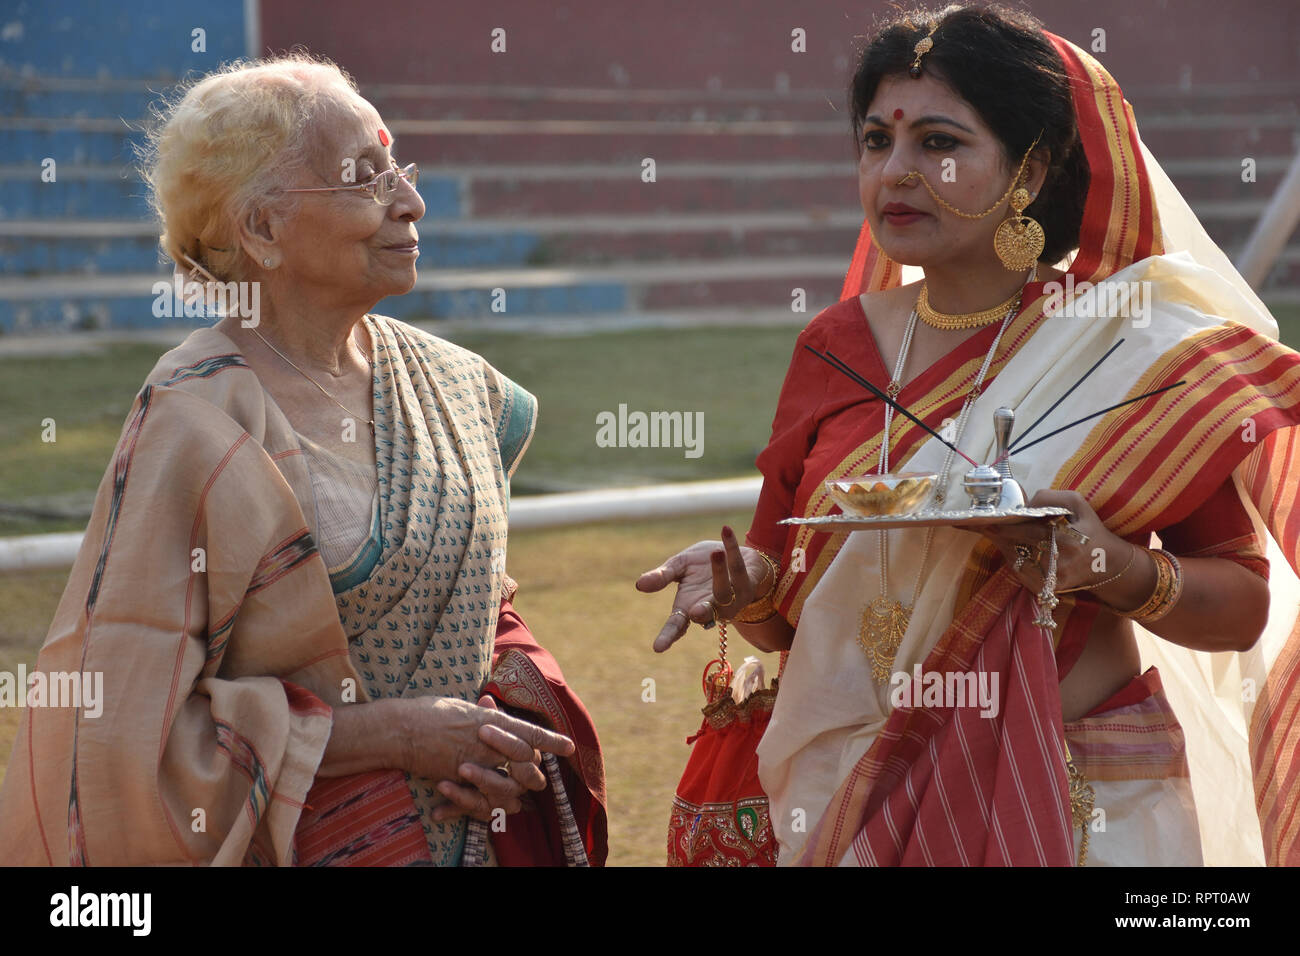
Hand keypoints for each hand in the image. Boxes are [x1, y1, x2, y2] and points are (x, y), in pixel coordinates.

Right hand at [396, 695, 571, 822]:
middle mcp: (488, 741)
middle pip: (526, 760)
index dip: (551, 740)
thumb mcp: (461, 707)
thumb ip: (481, 712)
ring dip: (514, 791)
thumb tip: (491, 705)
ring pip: (508, 784)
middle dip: (535, 771)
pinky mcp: (459, 781)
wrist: (400, 729)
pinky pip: (482, 800)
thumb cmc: (428, 713)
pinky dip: (490, 806)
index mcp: (491, 720)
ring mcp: (474, 761)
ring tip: (519, 797)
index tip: (569, 746)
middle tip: (541, 777)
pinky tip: (496, 809)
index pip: (530, 732)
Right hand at [635, 525, 770, 651]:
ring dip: (720, 573)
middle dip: (703, 613)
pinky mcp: (747, 583)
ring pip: (725, 592)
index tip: (658, 647)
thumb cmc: (702, 565)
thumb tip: (639, 584)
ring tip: (715, 553)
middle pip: (706, 615)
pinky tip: (726, 531)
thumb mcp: (679, 567)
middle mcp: (711, 608)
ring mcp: (731, 599)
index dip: (668, 636)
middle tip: (695, 611)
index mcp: (689, 607)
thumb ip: (662, 576)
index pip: (676, 626)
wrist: (732, 553)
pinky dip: (732, 548)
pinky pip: (739, 568)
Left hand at [978, 489, 1123, 593]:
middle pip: (1016, 546)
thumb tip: (1025, 505)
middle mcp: (1058, 564)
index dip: (1004, 525)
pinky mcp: (1046, 589)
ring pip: (1015, 560)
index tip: (985, 519)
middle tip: (979, 524)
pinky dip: (1013, 559)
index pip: (1027, 531)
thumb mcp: (1077, 504)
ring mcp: (1051, 580)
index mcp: (1067, 541)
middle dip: (997, 534)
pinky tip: (1013, 547)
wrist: (1106, 563)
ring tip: (994, 532)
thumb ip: (1050, 498)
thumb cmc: (1090, 529)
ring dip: (1003, 546)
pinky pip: (1020, 572)